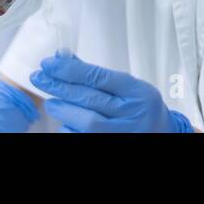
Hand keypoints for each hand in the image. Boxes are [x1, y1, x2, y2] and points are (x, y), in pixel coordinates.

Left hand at [29, 53, 191, 132]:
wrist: (163, 134)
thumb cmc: (141, 107)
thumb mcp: (128, 87)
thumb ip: (98, 75)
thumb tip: (63, 57)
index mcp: (138, 93)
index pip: (100, 77)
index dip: (72, 70)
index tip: (50, 64)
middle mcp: (133, 114)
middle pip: (91, 99)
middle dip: (61, 87)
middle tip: (40, 78)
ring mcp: (124, 133)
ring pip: (88, 122)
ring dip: (64, 110)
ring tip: (51, 102)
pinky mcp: (113, 145)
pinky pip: (86, 139)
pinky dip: (72, 129)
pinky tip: (65, 123)